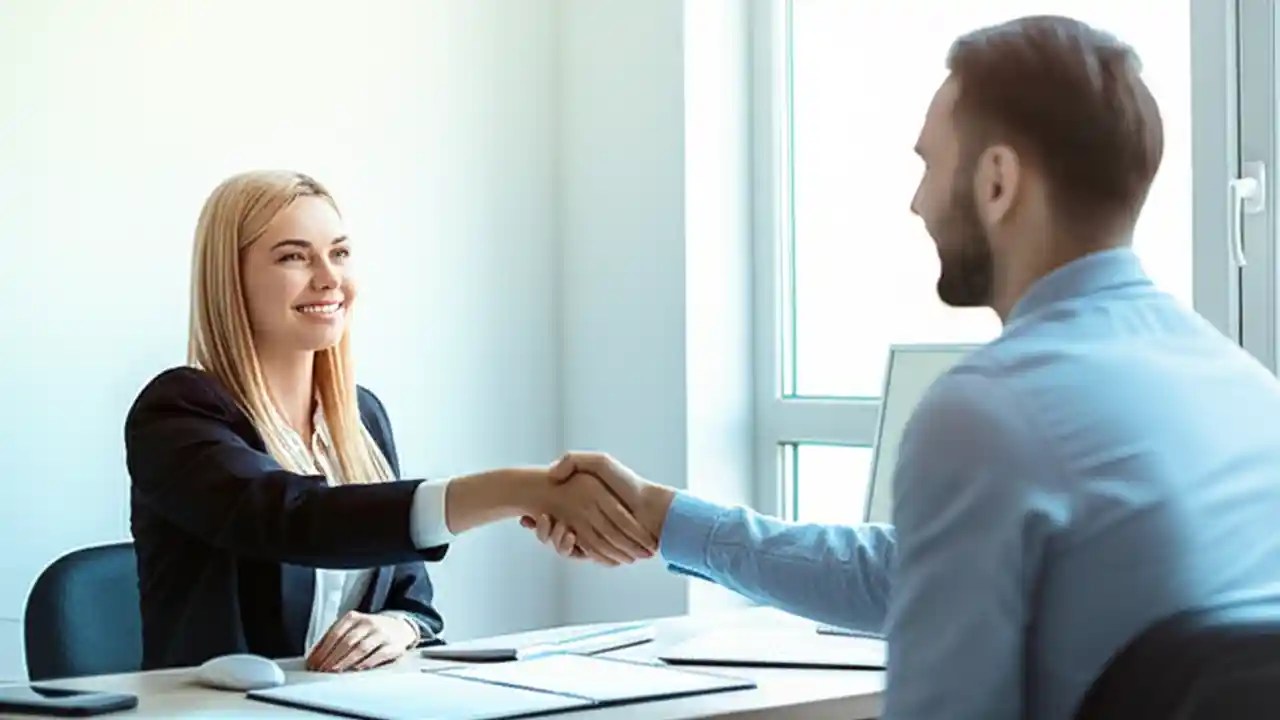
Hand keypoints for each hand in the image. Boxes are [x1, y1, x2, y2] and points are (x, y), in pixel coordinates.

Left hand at [305, 611, 416, 671]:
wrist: (399, 628)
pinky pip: (379, 654)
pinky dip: (367, 662)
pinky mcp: (393, 645)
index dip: (323, 649)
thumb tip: (313, 657)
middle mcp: (368, 623)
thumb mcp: (351, 628)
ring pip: (361, 647)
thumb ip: (334, 639)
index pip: (335, 633)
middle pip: (347, 641)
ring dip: (346, 661)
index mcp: (353, 617)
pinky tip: (357, 669)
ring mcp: (381, 633)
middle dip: (332, 658)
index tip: (313, 663)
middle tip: (322, 670)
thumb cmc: (369, 631)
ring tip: (335, 671)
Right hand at [521, 453, 674, 561]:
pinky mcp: (601, 550)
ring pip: (563, 545)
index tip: (525, 516)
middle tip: (533, 522)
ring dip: (555, 540)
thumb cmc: (626, 483)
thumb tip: (552, 474)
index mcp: (581, 503)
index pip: (551, 513)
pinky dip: (572, 549)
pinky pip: (581, 554)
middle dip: (542, 530)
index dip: (538, 517)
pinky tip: (571, 538)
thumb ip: (574, 461)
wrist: (651, 508)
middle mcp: (584, 521)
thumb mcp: (599, 462)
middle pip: (553, 532)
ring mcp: (592, 537)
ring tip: (556, 529)